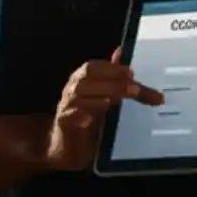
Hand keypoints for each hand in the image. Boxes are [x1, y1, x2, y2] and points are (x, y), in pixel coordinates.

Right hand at [43, 48, 163, 170]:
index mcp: (82, 78)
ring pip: (78, 96)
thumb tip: (121, 51)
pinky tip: (87, 119)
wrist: (68, 146)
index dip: (112, 68)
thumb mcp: (105, 95)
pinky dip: (77, 116)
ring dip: (98, 97)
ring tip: (114, 101)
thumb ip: (116, 78)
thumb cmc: (88, 116)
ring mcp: (66, 105)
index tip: (131, 73)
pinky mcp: (63, 124)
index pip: (94, 67)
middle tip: (134, 90)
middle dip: (111, 82)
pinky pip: (67, 117)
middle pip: (87, 78)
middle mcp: (73, 88)